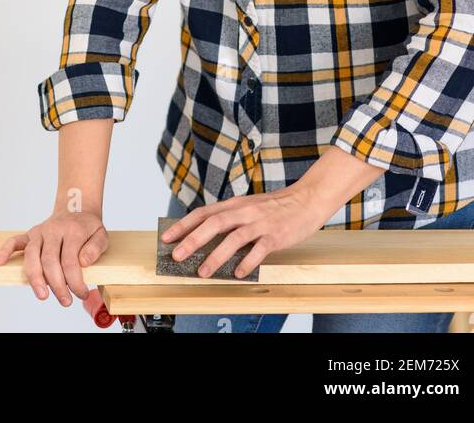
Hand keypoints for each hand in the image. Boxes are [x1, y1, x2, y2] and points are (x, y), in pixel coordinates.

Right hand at [0, 209, 107, 305]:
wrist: (75, 206)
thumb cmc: (87, 226)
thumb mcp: (101, 234)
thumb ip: (95, 248)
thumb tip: (83, 262)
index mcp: (72, 231)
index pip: (70, 261)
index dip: (75, 282)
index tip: (81, 294)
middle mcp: (53, 230)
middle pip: (50, 261)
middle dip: (57, 285)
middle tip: (65, 302)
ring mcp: (40, 232)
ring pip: (32, 255)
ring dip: (35, 277)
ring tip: (42, 295)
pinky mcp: (30, 234)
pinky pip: (14, 241)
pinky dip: (5, 251)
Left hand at [160, 183, 327, 279]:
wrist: (306, 199)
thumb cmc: (275, 207)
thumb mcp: (248, 207)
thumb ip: (229, 219)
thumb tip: (205, 237)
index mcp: (234, 204)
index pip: (203, 213)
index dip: (183, 225)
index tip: (166, 237)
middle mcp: (244, 211)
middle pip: (213, 224)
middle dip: (192, 240)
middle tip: (176, 255)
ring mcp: (259, 223)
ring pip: (233, 238)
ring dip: (215, 256)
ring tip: (202, 272)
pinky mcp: (275, 235)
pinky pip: (258, 250)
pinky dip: (246, 262)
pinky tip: (238, 274)